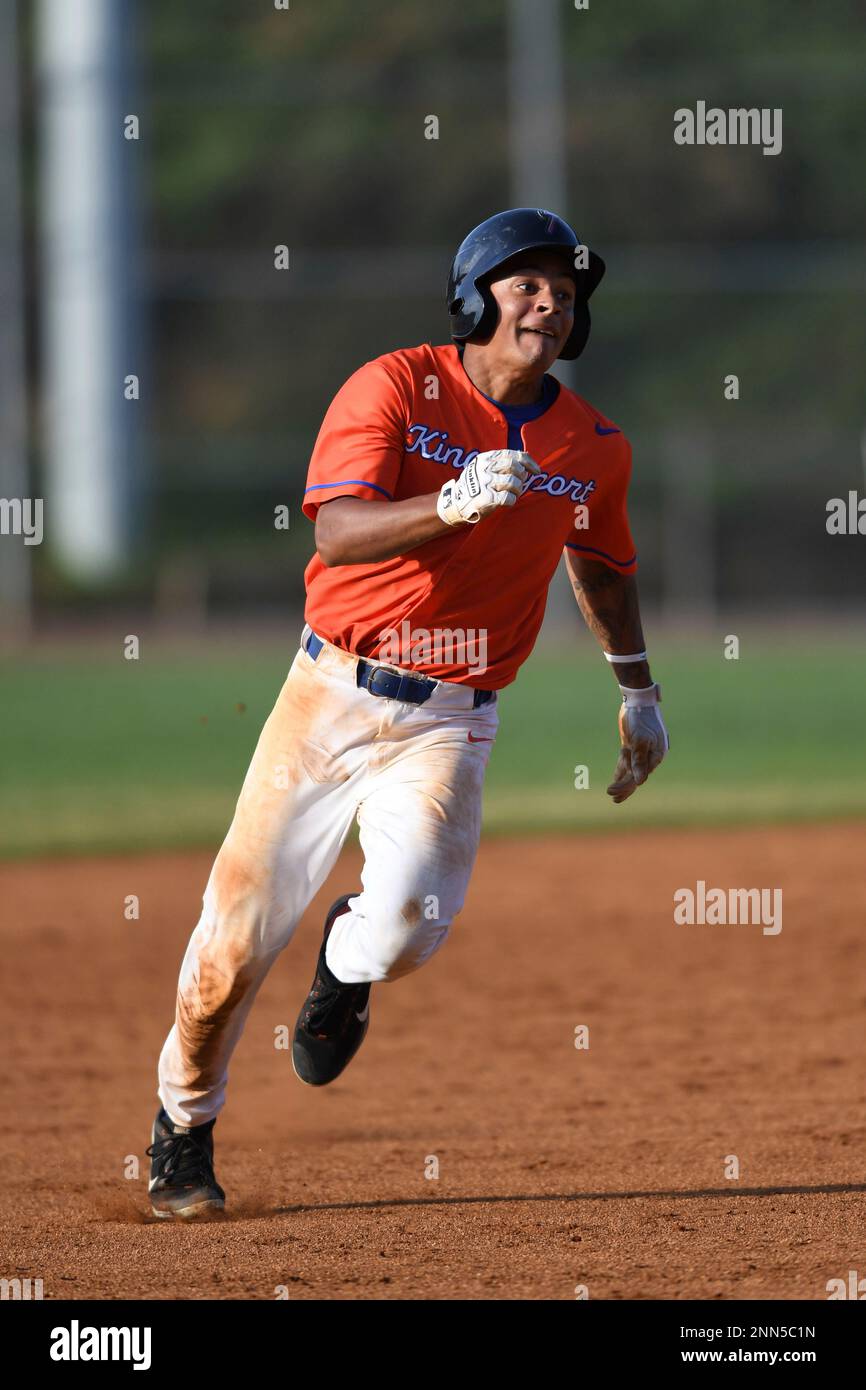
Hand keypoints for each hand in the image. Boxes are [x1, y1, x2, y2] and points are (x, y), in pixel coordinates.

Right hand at [437, 449, 539, 525]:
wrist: (456, 503)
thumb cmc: (476, 485)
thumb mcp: (485, 467)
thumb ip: (502, 462)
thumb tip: (526, 457)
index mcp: (486, 458)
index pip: (513, 455)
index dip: (529, 462)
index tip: (537, 471)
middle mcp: (485, 468)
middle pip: (515, 467)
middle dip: (522, 477)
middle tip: (519, 485)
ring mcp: (485, 482)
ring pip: (514, 482)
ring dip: (518, 490)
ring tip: (513, 494)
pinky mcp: (486, 498)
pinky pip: (508, 498)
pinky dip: (512, 500)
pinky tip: (507, 502)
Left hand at [607, 684, 668, 803]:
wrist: (638, 699)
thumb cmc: (641, 718)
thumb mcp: (640, 739)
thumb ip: (639, 760)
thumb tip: (641, 782)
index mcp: (656, 755)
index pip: (640, 774)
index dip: (626, 785)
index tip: (612, 791)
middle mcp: (651, 755)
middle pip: (636, 775)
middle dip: (624, 787)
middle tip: (612, 796)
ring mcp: (641, 750)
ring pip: (631, 769)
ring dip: (623, 781)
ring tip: (612, 794)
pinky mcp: (633, 745)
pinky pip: (627, 761)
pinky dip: (621, 770)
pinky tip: (615, 780)